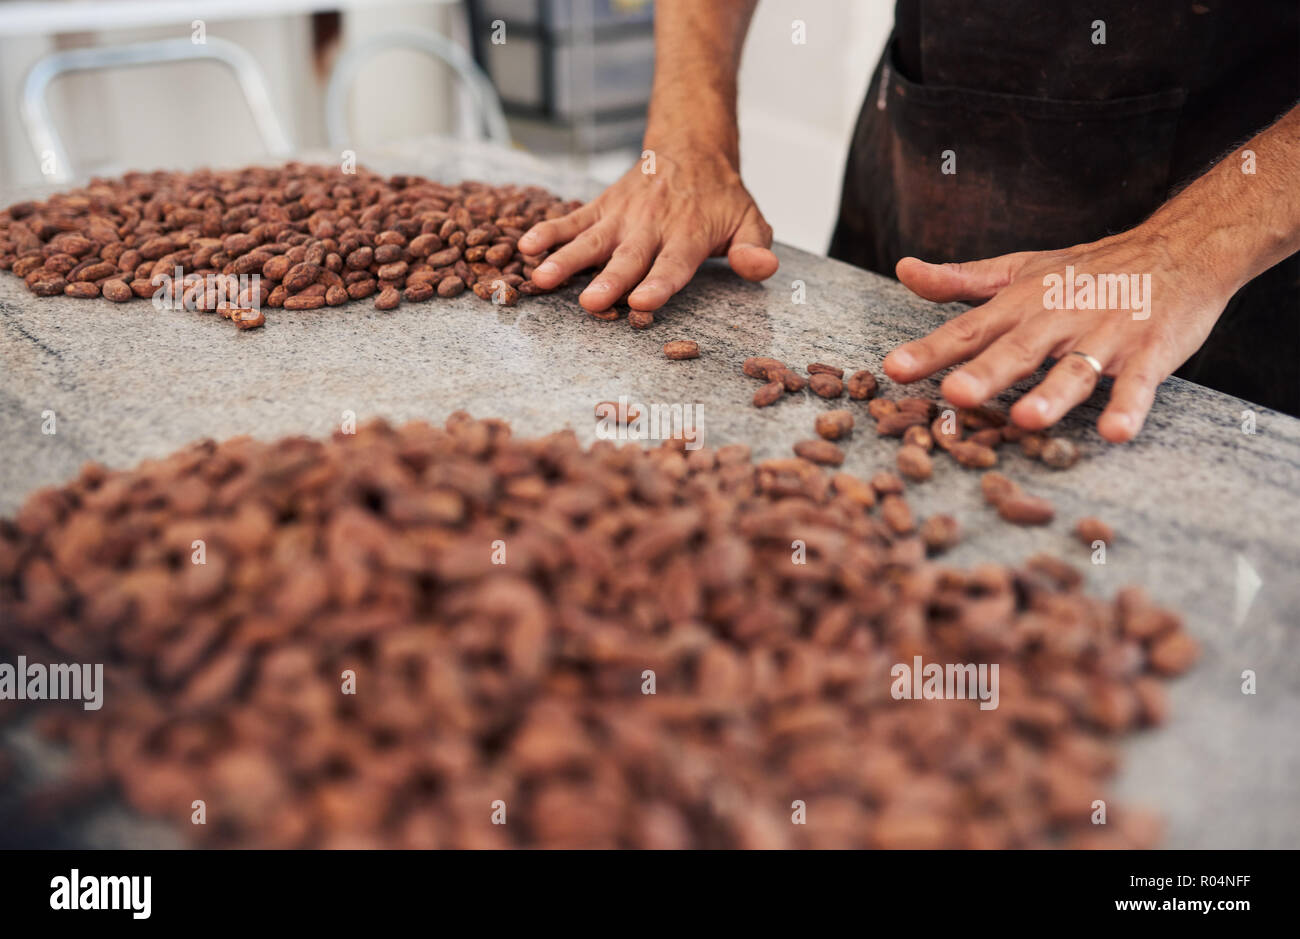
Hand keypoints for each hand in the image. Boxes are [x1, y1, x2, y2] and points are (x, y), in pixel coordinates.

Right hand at [516, 149, 778, 312]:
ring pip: (591, 240)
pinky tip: (525, 247)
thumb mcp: (751, 221)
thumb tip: (762, 269)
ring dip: (565, 259)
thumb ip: (754, 249)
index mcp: (689, 235)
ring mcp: (623, 215)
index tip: (641, 303)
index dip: (658, 285)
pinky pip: (572, 220)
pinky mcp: (602, 207)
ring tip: (541, 278)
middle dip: (608, 280)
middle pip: (627, 257)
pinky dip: (548, 232)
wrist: (691, 148)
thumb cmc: (722, 200)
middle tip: (590, 303)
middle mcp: (652, 226)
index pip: (673, 265)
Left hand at [882, 225, 1233, 441]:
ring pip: (1074, 370)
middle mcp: (1059, 319)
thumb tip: (904, 271)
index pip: (969, 330)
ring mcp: (1105, 335)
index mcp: (1022, 303)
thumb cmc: (1090, 269)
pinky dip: (1129, 406)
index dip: (931, 350)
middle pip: (1017, 350)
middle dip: (986, 373)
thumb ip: (962, 279)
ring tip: (1027, 419)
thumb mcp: (1022, 268)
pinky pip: (1138, 383)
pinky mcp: (1150, 351)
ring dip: (1051, 395)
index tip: (894, 369)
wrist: (1182, 247)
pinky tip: (1115, 432)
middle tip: (954, 394)